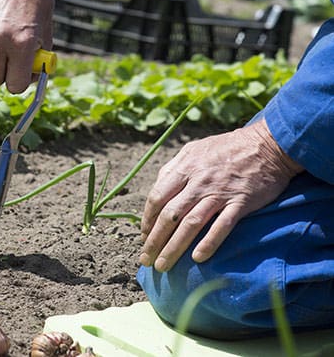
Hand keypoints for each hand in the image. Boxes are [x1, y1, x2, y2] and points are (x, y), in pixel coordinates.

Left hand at [140, 119, 302, 271]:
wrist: (267, 144)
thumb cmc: (227, 147)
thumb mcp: (194, 149)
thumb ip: (175, 167)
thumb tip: (158, 186)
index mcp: (185, 167)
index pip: (157, 197)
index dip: (147, 220)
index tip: (143, 236)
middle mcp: (198, 181)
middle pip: (169, 215)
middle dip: (154, 240)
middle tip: (145, 260)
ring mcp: (219, 192)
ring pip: (190, 224)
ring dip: (173, 247)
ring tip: (163, 266)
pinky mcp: (241, 202)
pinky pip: (222, 226)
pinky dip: (209, 242)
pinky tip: (198, 258)